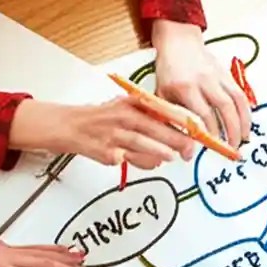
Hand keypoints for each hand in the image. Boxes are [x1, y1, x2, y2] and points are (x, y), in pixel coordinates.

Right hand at [11, 98, 195, 168]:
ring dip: (160, 151)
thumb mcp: (125, 107)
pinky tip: (154, 163)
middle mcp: (122, 117)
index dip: (180, 119)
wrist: (69, 126)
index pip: (160, 109)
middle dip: (176, 140)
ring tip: (174, 156)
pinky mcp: (106, 153)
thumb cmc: (102, 117)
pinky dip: (143, 162)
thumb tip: (179, 126)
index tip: (196, 126)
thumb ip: (150, 114)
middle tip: (191, 148)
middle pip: (154, 128)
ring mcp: (113, 136)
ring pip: (142, 144)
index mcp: (130, 104)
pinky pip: (129, 160)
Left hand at [153, 20, 251, 143]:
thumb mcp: (163, 93)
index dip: (210, 131)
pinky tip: (246, 121)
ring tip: (244, 137)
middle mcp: (204, 80)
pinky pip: (240, 92)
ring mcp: (218, 75)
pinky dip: (245, 109)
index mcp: (185, 86)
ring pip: (237, 100)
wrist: (179, 41)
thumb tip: (182, 144)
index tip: (213, 145)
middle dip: (232, 130)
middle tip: (233, 146)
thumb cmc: (169, 69)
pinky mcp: (226, 73)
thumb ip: (172, 117)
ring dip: (243, 121)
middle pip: (224, 107)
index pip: (202, 114)